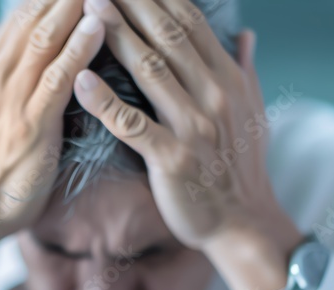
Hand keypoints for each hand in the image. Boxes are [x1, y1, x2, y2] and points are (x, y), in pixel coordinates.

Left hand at [73, 0, 300, 254]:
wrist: (243, 223)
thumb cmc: (240, 168)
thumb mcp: (253, 113)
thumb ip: (245, 70)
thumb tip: (246, 34)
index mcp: (228, 78)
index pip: (191, 23)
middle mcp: (214, 95)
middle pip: (168, 36)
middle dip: (134, 3)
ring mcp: (194, 127)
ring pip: (150, 71)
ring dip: (117, 36)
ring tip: (88, 7)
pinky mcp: (172, 159)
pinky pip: (133, 125)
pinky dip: (105, 101)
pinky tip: (80, 79)